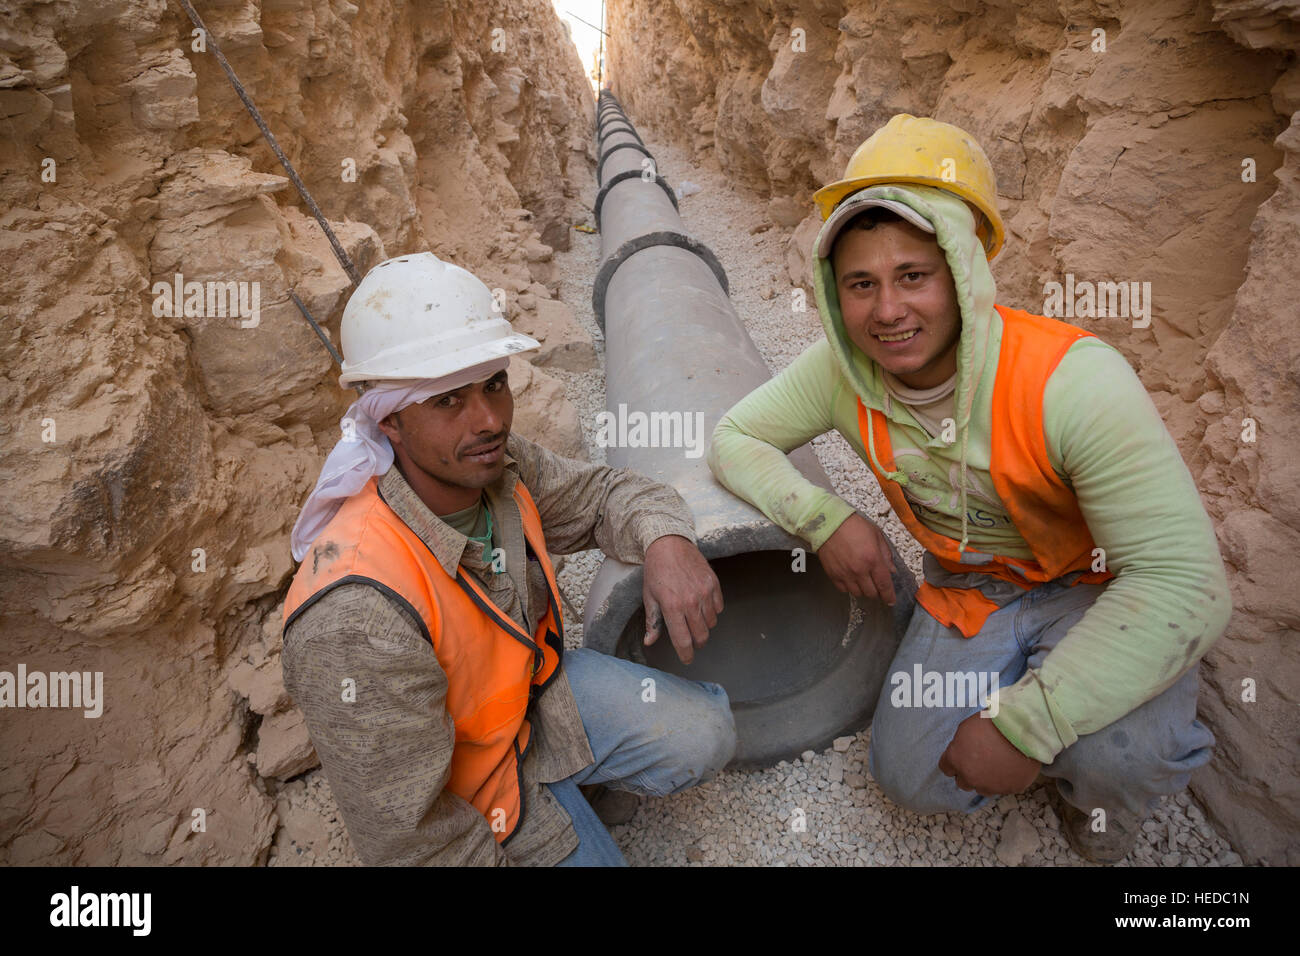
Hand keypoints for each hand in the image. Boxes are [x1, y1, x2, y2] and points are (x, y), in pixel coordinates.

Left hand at [642, 535, 722, 664]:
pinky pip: (719, 608)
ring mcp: (705, 592)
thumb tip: (650, 642)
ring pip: (711, 623)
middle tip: (690, 640)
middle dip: (696, 643)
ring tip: (693, 617)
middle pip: (701, 636)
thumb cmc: (656, 571)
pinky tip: (701, 604)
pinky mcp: (714, 584)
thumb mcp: (649, 596)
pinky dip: (712, 611)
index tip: (686, 659)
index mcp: (672, 606)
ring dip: (703, 626)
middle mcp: (691, 601)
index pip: (683, 640)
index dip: (686, 654)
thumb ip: (652, 621)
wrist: (669, 544)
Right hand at [815, 512, 896, 605]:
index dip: (889, 596)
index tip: (891, 601)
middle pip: (871, 593)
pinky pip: (844, 590)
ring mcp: (845, 574)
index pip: (884, 585)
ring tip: (863, 581)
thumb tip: (891, 570)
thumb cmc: (854, 526)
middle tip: (876, 586)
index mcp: (873, 559)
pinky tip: (851, 579)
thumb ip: (886, 554)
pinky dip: (849, 587)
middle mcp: (859, 570)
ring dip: (863, 590)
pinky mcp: (833, 575)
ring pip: (858, 593)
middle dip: (877, 592)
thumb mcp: (876, 535)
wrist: (828, 523)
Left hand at [938, 712, 1040, 795]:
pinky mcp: (1010, 789)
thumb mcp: (966, 728)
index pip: (946, 768)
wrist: (1022, 729)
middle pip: (963, 782)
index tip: (960, 756)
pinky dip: (1005, 780)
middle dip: (968, 773)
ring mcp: (990, 786)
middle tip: (979, 761)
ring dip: (985, 780)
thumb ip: (960, 744)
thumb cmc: (992, 722)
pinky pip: (1003, 788)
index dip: (953, 761)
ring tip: (996, 765)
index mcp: (956, 760)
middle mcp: (970, 777)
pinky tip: (1010, 767)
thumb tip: (961, 751)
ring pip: (983, 789)